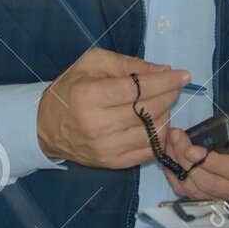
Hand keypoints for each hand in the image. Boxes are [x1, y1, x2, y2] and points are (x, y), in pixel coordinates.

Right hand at [36, 48, 188, 168]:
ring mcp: (106, 148)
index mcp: (89, 96)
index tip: (183, 75)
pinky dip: (159, 136)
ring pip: (152, 132)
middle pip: (149, 110)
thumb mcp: (92, 64)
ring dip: (165, 115)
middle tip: (174, 87)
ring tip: (161, 104)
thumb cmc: (70, 89)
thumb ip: (128, 64)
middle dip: (169, 96)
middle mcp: (97, 125)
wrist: (45, 126)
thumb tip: (164, 71)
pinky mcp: (112, 163)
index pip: (138, 89)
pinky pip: (148, 151)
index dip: (165, 82)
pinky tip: (156, 123)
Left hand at [160, 118, 228, 209]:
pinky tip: (169, 160)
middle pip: (211, 182)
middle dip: (188, 160)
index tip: (195, 149)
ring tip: (171, 142)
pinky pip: (193, 195)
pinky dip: (177, 179)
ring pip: (199, 190)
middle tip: (176, 138)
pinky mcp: (219, 202)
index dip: (214, 162)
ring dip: (179, 167)